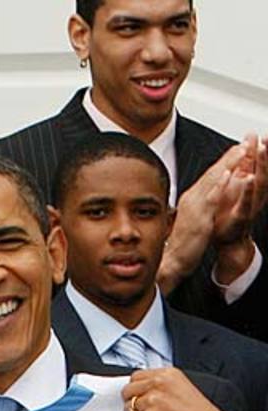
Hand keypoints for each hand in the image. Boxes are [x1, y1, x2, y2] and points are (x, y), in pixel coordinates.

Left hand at [123, 367, 258, 410]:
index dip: (137, 391)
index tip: (142, 400)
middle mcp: (159, 385)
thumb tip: (141, 391)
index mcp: (168, 375)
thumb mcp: (183, 390)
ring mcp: (153, 402)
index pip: (136, 377)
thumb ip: (162, 387)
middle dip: (134, 406)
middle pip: (127, 393)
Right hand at [158, 144, 244, 292]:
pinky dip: (220, 185)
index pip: (210, 176)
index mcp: (191, 199)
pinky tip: (229, 174)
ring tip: (242, 150)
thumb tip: (204, 199)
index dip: (224, 161)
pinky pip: (212, 198)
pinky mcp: (200, 218)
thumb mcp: (191, 220)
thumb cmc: (181, 245)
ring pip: (214, 181)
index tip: (236, 150)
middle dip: (229, 156)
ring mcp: (196, 207)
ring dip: (228, 163)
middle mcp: (192, 199)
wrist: (172, 262)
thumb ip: (198, 207)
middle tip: (245, 142)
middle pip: (213, 173)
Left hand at [212, 134, 267, 247]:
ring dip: (261, 165)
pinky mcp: (242, 215)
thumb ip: (243, 164)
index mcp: (250, 183)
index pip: (256, 162)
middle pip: (262, 168)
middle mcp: (254, 192)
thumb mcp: (236, 184)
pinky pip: (246, 201)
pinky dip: (248, 190)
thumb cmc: (229, 213)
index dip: (260, 147)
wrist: (227, 239)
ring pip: (259, 182)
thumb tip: (248, 140)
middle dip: (265, 152)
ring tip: (261, 150)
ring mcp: (250, 203)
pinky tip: (249, 179)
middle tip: (266, 137)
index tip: (260, 132)